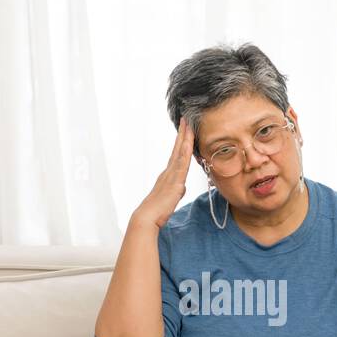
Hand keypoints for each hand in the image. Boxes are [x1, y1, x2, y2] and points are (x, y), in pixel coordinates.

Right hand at [132, 117, 195, 231]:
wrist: (147, 217)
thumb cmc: (158, 210)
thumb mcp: (171, 197)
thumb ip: (177, 190)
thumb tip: (181, 188)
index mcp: (168, 175)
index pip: (177, 154)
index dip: (181, 141)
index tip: (184, 129)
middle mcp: (169, 172)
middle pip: (178, 149)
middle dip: (183, 134)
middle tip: (186, 119)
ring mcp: (171, 175)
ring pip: (180, 154)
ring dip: (185, 139)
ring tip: (188, 125)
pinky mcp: (175, 182)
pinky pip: (181, 165)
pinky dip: (185, 153)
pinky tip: (188, 144)